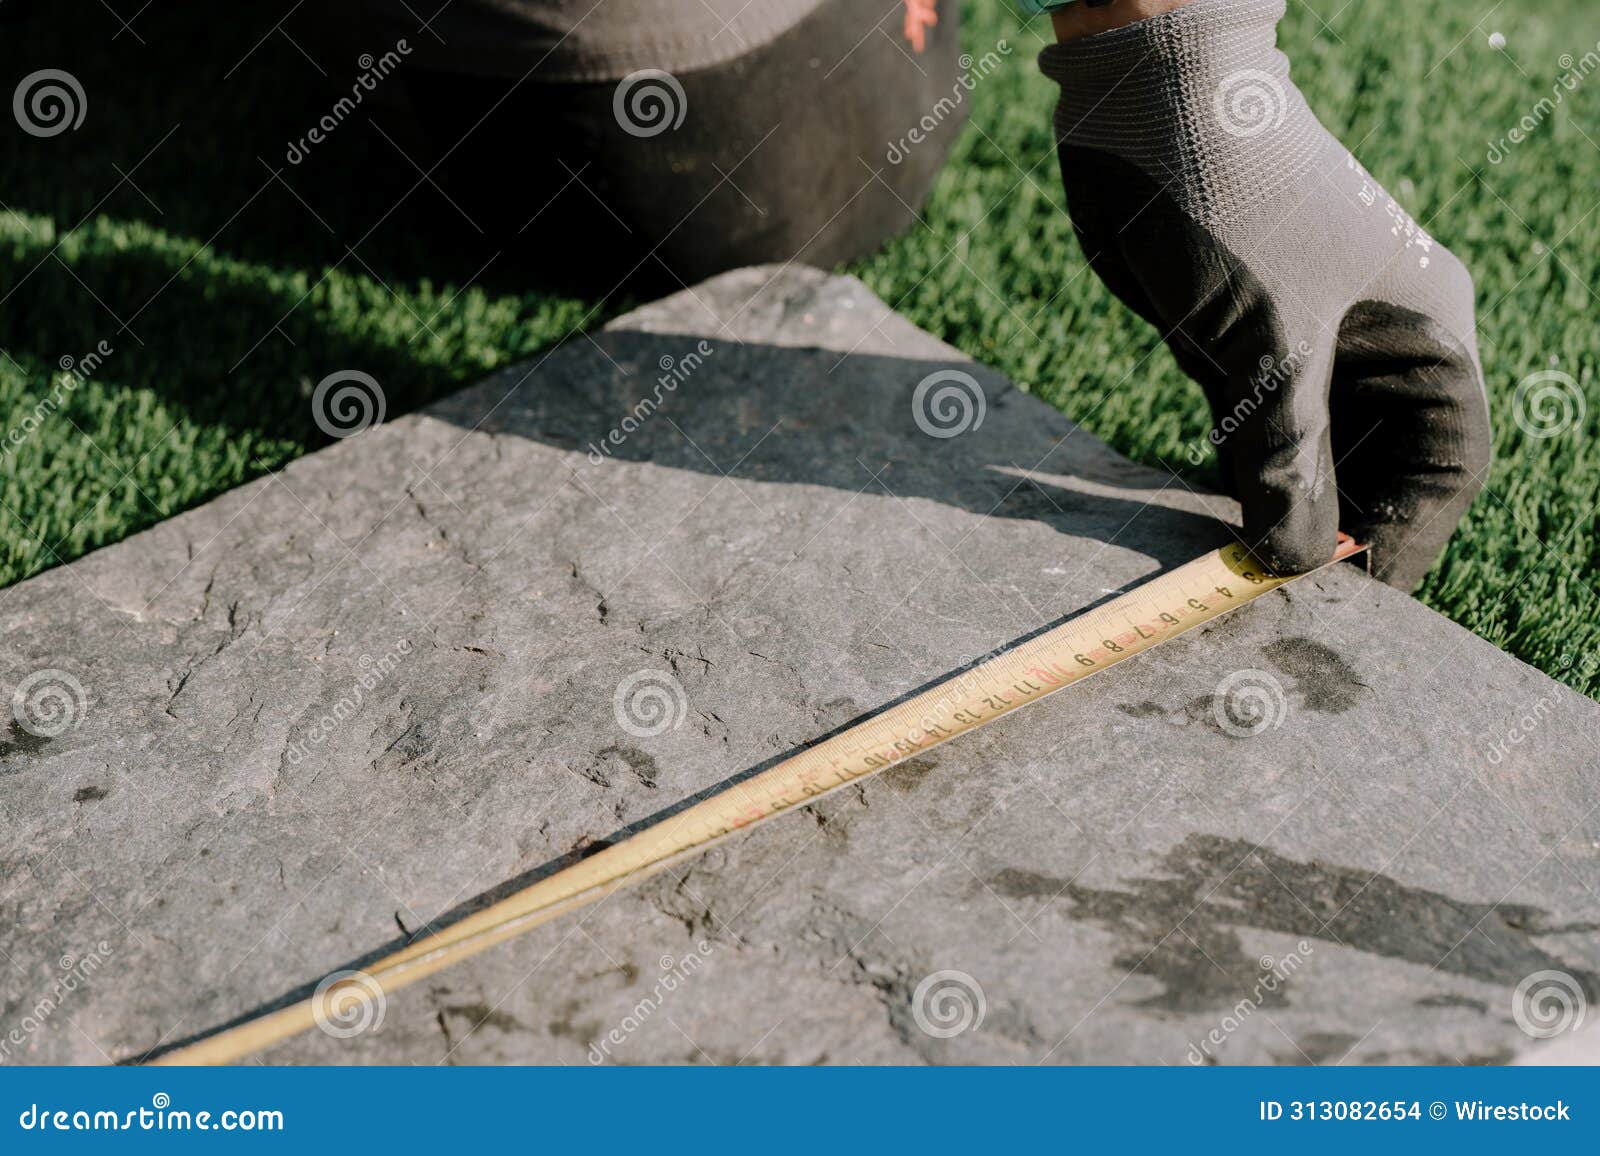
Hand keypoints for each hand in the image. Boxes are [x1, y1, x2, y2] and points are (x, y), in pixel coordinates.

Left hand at [1040, 0, 1490, 587]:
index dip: (1410, 531)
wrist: (1146, 112)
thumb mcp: (1270, 341)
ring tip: (1252, 575)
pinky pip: (1252, 433)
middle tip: (1294, 596)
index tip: (1361, 597)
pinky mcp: (1237, 349)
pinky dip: (1239, 477)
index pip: (1443, 457)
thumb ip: (1288, 455)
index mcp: (1422, 331)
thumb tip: (1294, 558)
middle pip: (1379, 464)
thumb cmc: (1233, 203)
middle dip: (1344, 528)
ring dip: (1285, 509)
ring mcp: (1303, 347)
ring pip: (1312, 453)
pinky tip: (1217, 522)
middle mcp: (1372, 344)